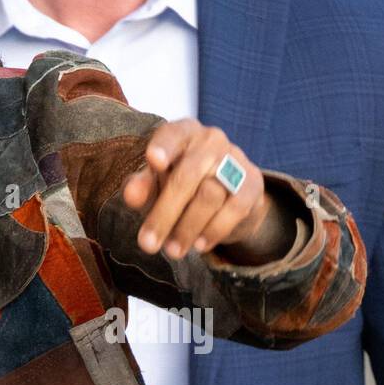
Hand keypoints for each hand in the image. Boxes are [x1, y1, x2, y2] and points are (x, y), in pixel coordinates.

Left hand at [121, 119, 284, 260]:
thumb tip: (130, 194)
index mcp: (183, 132)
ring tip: (172, 251)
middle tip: (147, 244)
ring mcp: (235, 159)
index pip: (173, 134)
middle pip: (187, 175)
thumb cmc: (178, 183)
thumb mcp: (156, 183)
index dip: (164, 146)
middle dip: (165, 213)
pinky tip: (200, 246)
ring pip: (210, 195)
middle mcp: (210, 139)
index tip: (153, 160)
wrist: (226, 196)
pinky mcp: (253, 183)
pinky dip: (215, 230)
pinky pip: (234, 209)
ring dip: (187, 228)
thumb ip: (142, 185)